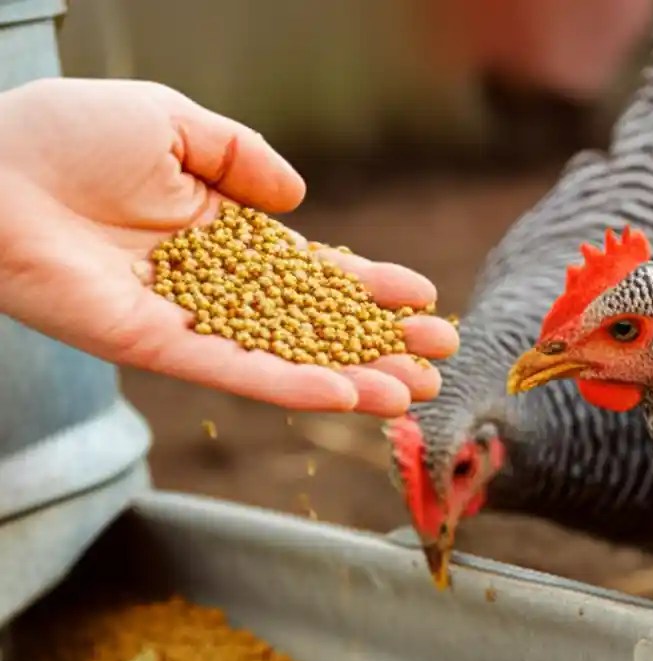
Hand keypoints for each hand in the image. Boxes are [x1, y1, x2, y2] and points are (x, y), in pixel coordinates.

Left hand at [0, 78, 458, 416]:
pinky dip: (287, 386)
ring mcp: (186, 319)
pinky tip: (342, 396)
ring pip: (284, 358)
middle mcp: (212, 283)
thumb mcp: (171, 122)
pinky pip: (231, 371)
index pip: (312, 269)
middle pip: (313, 323)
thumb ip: (241, 157)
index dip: (369, 285)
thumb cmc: (63, 134)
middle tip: (439, 363)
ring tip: (414, 396)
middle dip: (378, 343)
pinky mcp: (153, 346)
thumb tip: (300, 202)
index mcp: (220, 231)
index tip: (423, 298)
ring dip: (351, 379)